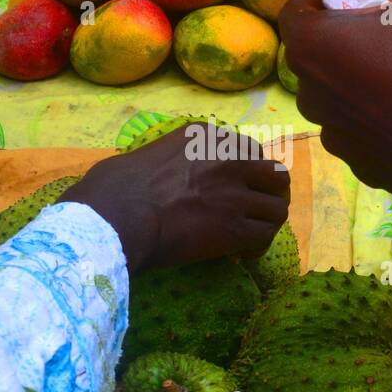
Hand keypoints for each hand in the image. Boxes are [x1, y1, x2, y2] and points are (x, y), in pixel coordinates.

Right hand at [58, 124, 289, 273]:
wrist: (115, 216)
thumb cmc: (114, 186)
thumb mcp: (148, 152)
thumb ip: (171, 157)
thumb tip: (162, 173)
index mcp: (207, 137)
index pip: (249, 151)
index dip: (247, 175)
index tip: (235, 191)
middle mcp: (229, 159)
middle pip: (275, 175)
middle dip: (269, 195)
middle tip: (254, 213)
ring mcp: (236, 193)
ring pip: (278, 207)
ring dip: (266, 223)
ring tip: (249, 237)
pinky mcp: (235, 228)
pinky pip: (264, 236)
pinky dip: (256, 248)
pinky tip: (240, 255)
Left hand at [280, 0, 391, 210]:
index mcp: (316, 48)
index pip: (296, 9)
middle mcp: (312, 99)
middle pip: (315, 54)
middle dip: (341, 35)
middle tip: (383, 21)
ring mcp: (339, 141)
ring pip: (338, 96)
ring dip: (359, 78)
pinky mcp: (366, 171)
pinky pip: (363, 132)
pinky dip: (381, 116)